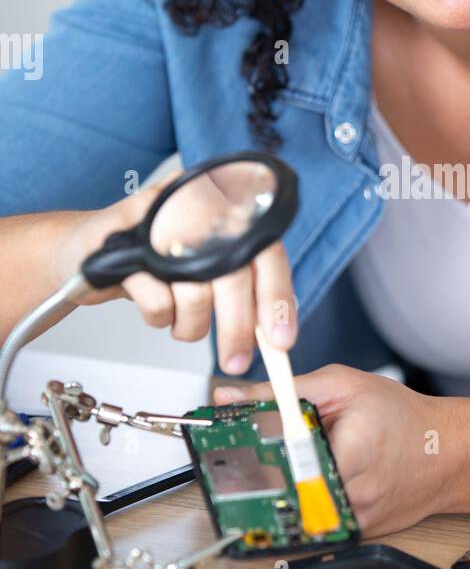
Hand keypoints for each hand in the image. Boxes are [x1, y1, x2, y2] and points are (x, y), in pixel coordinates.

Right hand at [51, 171, 296, 373]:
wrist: (90, 247)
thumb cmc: (156, 258)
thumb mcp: (208, 269)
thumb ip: (244, 291)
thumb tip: (274, 332)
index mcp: (228, 212)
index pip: (267, 254)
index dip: (277, 299)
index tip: (281, 339)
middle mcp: (200, 208)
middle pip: (233, 278)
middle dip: (236, 330)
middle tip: (235, 360)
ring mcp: (161, 224)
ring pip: (196, 294)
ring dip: (190, 325)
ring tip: (180, 320)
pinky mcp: (125, 243)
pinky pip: (158, 300)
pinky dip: (158, 316)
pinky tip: (152, 301)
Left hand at [214, 365, 457, 535]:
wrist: (447, 453)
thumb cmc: (401, 417)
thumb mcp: (342, 386)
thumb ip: (281, 391)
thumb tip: (228, 396)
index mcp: (351, 455)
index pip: (283, 463)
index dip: (248, 458)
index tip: (224, 453)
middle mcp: (353, 497)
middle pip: (283, 495)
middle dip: (254, 480)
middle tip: (232, 466)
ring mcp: (355, 522)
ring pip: (295, 516)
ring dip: (274, 496)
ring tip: (259, 476)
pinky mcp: (355, 534)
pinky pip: (314, 525)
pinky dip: (298, 508)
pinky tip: (291, 490)